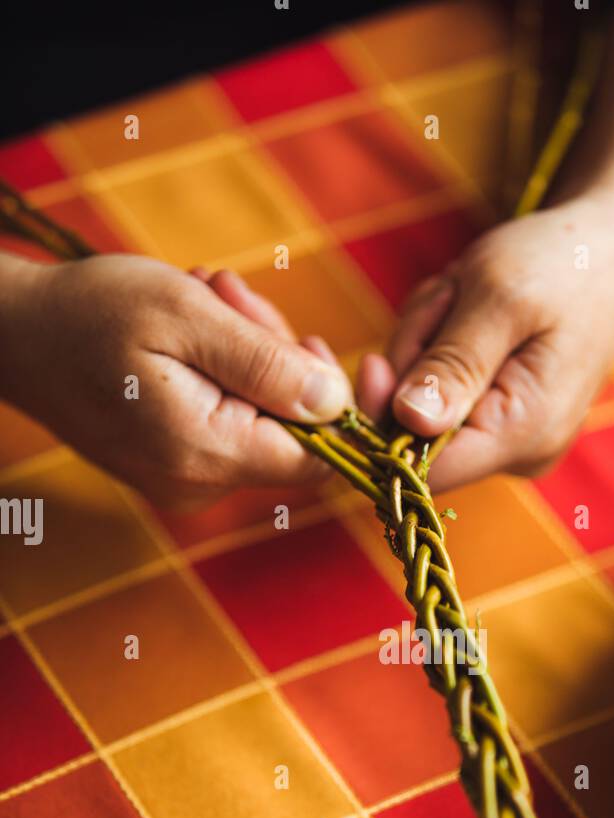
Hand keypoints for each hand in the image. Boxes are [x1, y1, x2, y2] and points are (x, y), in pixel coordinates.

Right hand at [0, 253, 351, 508]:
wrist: (15, 335)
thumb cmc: (90, 313)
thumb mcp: (187, 316)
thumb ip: (267, 364)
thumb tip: (337, 403)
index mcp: (208, 454)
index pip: (318, 457)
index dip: (336, 404)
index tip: (317, 342)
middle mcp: (201, 484)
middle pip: (290, 430)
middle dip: (277, 354)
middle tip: (230, 294)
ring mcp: (187, 480)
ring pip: (261, 418)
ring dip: (247, 351)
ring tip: (202, 299)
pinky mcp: (175, 464)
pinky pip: (229, 418)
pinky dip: (222, 369)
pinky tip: (189, 331)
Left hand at [356, 202, 613, 488]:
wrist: (610, 249)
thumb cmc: (562, 265)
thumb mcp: (499, 298)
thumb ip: (453, 364)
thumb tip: (406, 421)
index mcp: (524, 434)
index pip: (423, 471)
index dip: (382, 423)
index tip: (373, 363)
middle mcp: (517, 453)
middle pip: (413, 433)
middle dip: (413, 357)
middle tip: (450, 297)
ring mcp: (508, 439)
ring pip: (418, 405)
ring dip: (426, 339)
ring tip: (467, 295)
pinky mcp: (497, 419)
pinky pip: (437, 392)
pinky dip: (437, 343)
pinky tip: (468, 309)